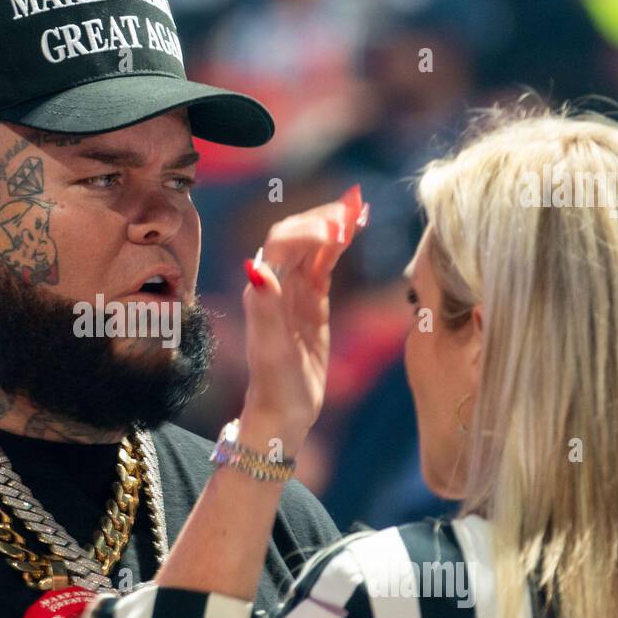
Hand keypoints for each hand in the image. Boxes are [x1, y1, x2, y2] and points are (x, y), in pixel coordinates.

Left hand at [241, 186, 366, 451]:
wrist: (284, 411)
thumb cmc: (276, 385)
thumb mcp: (271, 350)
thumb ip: (265, 307)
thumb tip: (256, 267)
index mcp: (263, 291)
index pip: (282, 244)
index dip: (307, 230)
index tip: (337, 229)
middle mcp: (275, 284)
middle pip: (298, 236)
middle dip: (324, 218)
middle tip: (355, 206)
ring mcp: (295, 291)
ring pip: (314, 246)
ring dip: (334, 224)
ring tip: (360, 206)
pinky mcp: (313, 300)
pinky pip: (325, 262)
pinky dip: (340, 243)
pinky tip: (357, 227)